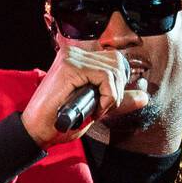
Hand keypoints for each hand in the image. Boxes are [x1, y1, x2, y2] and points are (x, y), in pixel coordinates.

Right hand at [20, 46, 149, 150]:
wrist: (38, 130)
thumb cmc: (62, 121)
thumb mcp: (96, 108)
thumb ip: (118, 99)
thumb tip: (144, 96)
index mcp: (79, 58)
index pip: (115, 59)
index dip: (118, 84)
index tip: (105, 103)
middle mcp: (75, 52)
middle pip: (118, 62)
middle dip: (117, 90)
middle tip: (102, 108)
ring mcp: (71, 57)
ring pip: (113, 70)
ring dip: (111, 97)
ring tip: (96, 111)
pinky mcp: (70, 67)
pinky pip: (105, 77)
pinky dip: (106, 97)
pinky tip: (94, 110)